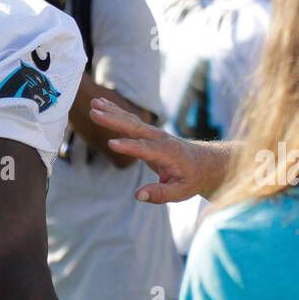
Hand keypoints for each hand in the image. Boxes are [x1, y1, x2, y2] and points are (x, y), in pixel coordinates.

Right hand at [89, 98, 222, 203]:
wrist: (204, 163)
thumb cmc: (192, 178)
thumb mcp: (181, 192)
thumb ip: (160, 194)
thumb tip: (138, 195)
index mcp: (168, 153)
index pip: (146, 149)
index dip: (129, 147)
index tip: (111, 144)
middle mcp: (160, 139)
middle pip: (135, 128)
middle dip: (115, 120)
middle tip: (95, 113)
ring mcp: (154, 134)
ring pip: (131, 121)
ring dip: (112, 111)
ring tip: (94, 104)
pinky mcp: (149, 133)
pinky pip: (131, 121)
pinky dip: (116, 112)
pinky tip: (102, 104)